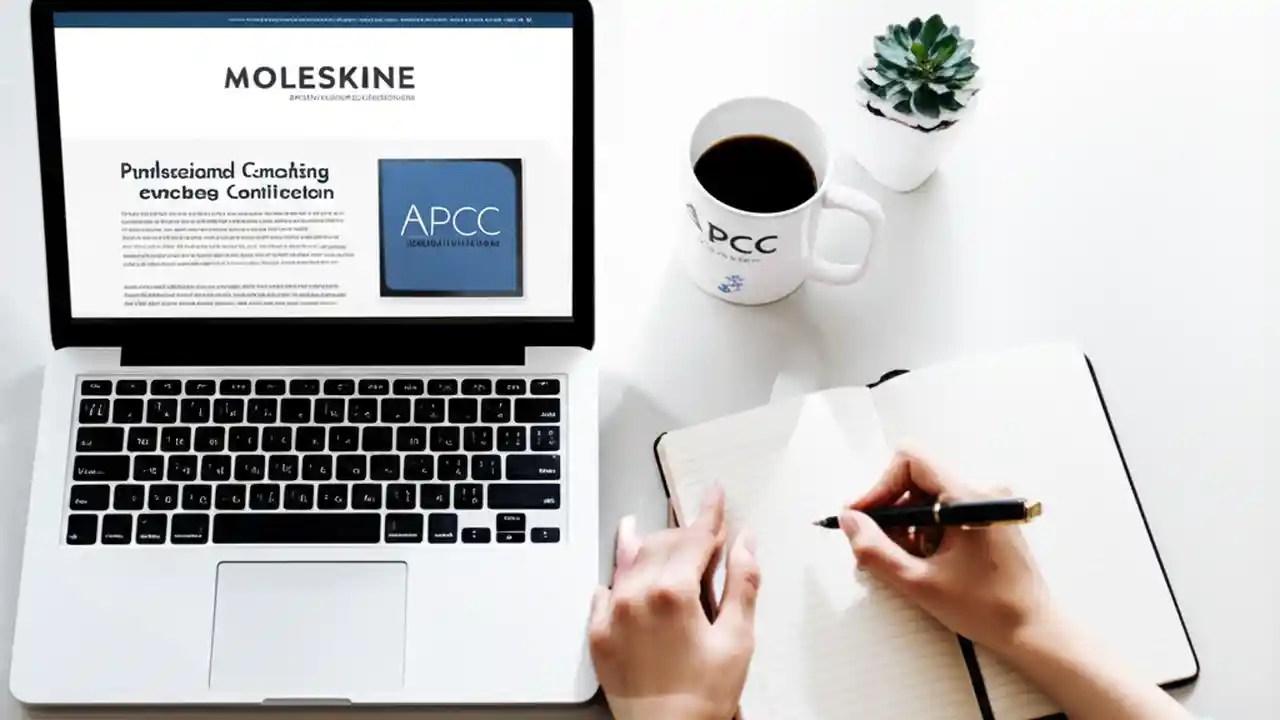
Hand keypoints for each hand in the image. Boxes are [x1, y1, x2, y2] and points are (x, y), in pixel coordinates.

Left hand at [590, 486, 760, 719]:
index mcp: (672, 592)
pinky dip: (618, 578)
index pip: (695, 537)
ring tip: (646, 529)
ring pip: (627, 562)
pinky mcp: (597, 634)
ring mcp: (611, 614)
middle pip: (661, 544)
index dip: (709, 513)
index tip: (714, 494)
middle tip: (702, 529)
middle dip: (684, 533)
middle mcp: (635, 595)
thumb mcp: (737, 639)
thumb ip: (741, 585)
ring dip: (646, 545)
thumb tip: (744, 544)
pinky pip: (604, 592)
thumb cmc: (704, 696)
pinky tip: (623, 576)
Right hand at [840, 451, 1051, 655]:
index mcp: (969, 498)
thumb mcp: (919, 582)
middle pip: (917, 479)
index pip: (911, 460)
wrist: (1034, 631)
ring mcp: (988, 503)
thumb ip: (875, 549)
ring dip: (908, 526)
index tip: (864, 517)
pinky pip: (945, 509)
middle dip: (891, 512)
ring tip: (909, 562)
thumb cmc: (987, 609)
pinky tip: (928, 561)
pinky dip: (926, 531)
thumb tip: (849, 520)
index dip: (880, 486)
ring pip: (928, 497)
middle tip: (878, 547)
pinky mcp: (990, 516)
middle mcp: (982, 490)